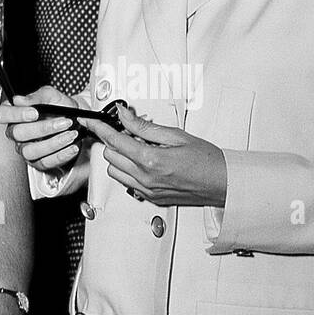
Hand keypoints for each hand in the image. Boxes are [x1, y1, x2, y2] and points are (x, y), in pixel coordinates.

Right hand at [0, 84, 81, 174]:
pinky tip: (72, 146)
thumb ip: (37, 96)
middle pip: (18, 133)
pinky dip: (62, 155)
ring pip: (30, 151)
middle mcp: (17, 133)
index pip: (2, 114)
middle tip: (64, 122)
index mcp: (15, 114)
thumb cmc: (59, 107)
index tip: (35, 112)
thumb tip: (20, 100)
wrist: (76, 121)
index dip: (16, 114)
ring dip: (53, 143)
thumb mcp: (52, 96)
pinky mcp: (38, 162)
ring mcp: (26, 149)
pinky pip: (46, 162)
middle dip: (43, 128)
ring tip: (71, 134)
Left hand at [82, 103, 227, 208]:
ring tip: (138, 148)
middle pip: (111, 157)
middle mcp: (145, 178)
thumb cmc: (206, 160)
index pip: (114, 141)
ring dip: (120, 158)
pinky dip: (129, 171)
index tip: (90, 121)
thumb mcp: (176, 135)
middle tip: (129, 131)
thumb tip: (125, 116)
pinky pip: (127, 183)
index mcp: (151, 160)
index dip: (99, 128)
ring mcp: (147, 191)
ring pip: (115, 172)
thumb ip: (145, 126)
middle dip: (114, 142)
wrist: (222, 183)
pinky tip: (144, 162)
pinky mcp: (151, 198)